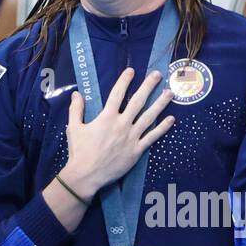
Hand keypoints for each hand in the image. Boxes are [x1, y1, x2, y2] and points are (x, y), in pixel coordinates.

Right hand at [62, 68, 174, 195]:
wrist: (87, 175)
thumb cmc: (79, 151)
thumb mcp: (74, 128)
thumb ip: (76, 109)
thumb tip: (76, 94)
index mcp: (106, 117)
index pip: (117, 93)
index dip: (125, 80)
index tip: (131, 71)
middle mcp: (122, 124)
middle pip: (138, 101)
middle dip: (149, 86)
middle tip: (158, 75)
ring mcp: (131, 137)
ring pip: (149, 117)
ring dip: (160, 104)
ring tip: (170, 93)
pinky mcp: (137, 150)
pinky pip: (152, 137)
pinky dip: (163, 128)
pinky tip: (171, 119)